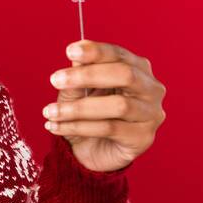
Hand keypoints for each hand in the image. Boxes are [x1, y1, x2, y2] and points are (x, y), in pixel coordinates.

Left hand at [41, 40, 165, 172]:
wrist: (92, 151)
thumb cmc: (88, 115)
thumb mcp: (78, 91)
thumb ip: (80, 74)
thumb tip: (77, 55)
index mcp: (138, 69)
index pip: (119, 54)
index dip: (95, 51)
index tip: (70, 52)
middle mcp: (151, 89)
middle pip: (125, 75)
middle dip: (87, 75)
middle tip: (55, 80)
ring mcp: (151, 114)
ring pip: (119, 106)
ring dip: (78, 108)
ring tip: (50, 111)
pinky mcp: (143, 138)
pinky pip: (110, 128)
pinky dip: (79, 127)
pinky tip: (56, 126)